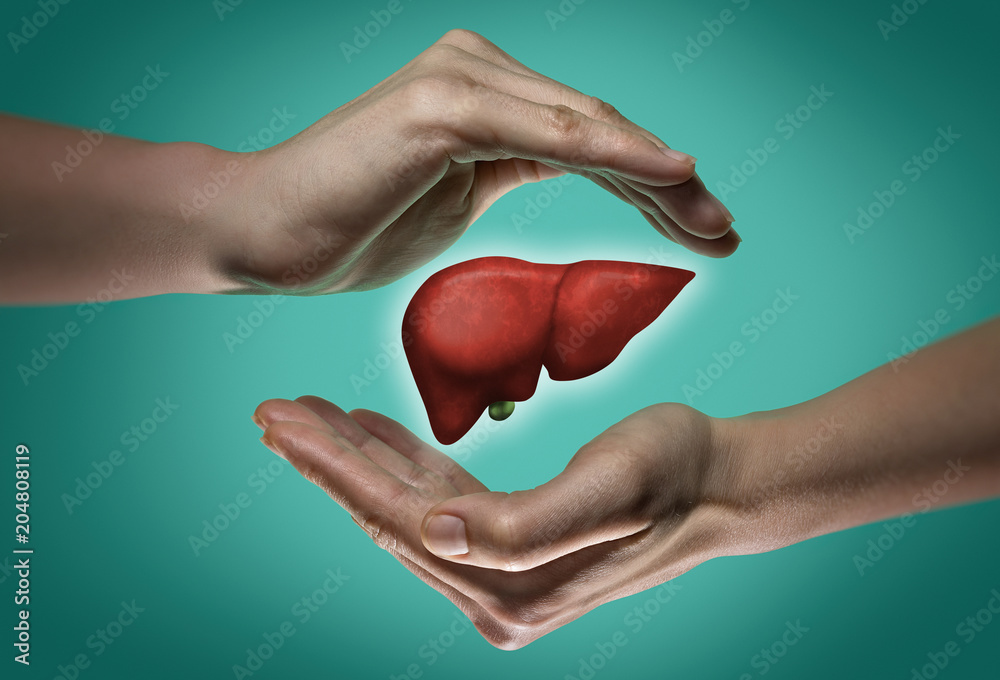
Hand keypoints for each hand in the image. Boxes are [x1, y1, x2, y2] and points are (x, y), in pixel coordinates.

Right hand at [229, 29, 738, 294]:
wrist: (261, 234)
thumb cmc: (348, 227)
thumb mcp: (454, 202)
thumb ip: (509, 173)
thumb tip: (567, 166)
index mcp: (485, 98)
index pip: (588, 140)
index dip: (650, 185)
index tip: (701, 230)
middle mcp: (480, 72)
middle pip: (600, 129)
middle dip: (669, 187)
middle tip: (726, 233)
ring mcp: (462, 80)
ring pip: (586, 127)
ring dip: (659, 178)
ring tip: (714, 222)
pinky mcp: (445, 105)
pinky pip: (551, 133)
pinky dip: (616, 151)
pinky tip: (674, 172)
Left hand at [252, 396, 735, 648]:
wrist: (724, 483)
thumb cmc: (676, 472)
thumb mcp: (612, 486)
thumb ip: (522, 527)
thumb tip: (433, 534)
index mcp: (510, 586)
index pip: (399, 521)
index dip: (335, 469)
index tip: (281, 423)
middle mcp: (495, 592)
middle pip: (390, 517)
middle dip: (328, 463)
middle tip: (273, 413)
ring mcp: (500, 573)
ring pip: (406, 507)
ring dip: (356, 460)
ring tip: (308, 417)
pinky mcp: (509, 544)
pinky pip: (439, 500)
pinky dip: (402, 463)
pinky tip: (370, 433)